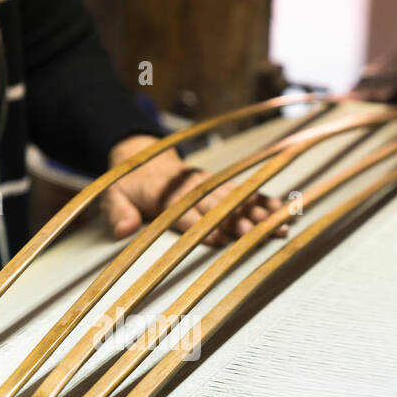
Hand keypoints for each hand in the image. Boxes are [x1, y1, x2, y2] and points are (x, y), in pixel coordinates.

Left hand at [101, 134, 285, 246]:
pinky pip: (244, 191)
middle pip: (219, 208)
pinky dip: (264, 200)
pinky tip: (282, 210)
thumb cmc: (128, 184)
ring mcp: (210, 184)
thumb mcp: (113, 197)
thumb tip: (124, 230)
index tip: (220, 239)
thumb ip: (118, 214)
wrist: (142, 156)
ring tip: (280, 226)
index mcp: (168, 195)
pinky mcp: (220, 183)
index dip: (203, 226)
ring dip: (259, 213)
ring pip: (237, 199)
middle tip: (260, 234)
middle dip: (240, 221)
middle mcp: (193, 188)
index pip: (188, 214)